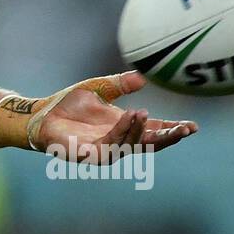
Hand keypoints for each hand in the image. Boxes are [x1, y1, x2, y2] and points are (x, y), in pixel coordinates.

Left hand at [34, 71, 198, 162]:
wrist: (41, 115)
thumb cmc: (68, 104)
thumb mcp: (99, 88)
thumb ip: (119, 84)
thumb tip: (143, 78)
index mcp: (123, 127)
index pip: (153, 131)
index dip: (172, 130)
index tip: (193, 126)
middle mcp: (118, 141)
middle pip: (150, 144)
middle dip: (168, 138)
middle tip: (186, 129)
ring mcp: (105, 150)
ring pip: (131, 144)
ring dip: (140, 130)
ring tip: (144, 112)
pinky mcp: (90, 155)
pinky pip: (111, 145)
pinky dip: (122, 132)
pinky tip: (129, 118)